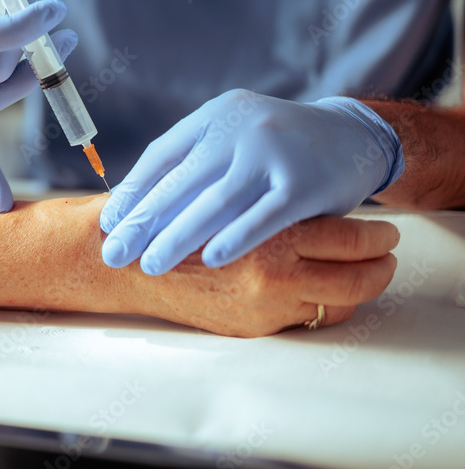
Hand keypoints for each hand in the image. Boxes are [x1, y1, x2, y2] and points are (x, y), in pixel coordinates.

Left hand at [100, 89, 403, 273]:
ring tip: (151, 265)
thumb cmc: (277, 145)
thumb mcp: (232, 135)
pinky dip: (236, 238)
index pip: (161, 156)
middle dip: (143, 222)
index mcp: (214, 116)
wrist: (354, 135)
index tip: (109, 223)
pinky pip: (264, 216)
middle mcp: (239, 128)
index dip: (133, 192)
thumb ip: (194, 159)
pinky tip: (210, 261)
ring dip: (178, 237)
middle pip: (181, 182)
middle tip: (113, 253)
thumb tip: (134, 201)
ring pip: (216, 202)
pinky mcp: (306, 181)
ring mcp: (273, 152)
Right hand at [105, 215, 399, 336]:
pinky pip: (311, 318)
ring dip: (366, 285)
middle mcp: (268, 268)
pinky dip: (329, 305)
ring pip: (340, 300)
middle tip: (389, 249)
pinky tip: (330, 291)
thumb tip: (315, 193)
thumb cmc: (166, 217)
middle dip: (380, 262)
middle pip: (354, 272)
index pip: (347, 237)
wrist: (121, 264)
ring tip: (376, 271)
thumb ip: (262, 188)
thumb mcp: (216, 184)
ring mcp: (262, 302)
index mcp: (264, 226)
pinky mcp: (249, 325)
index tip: (385, 231)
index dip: (374, 236)